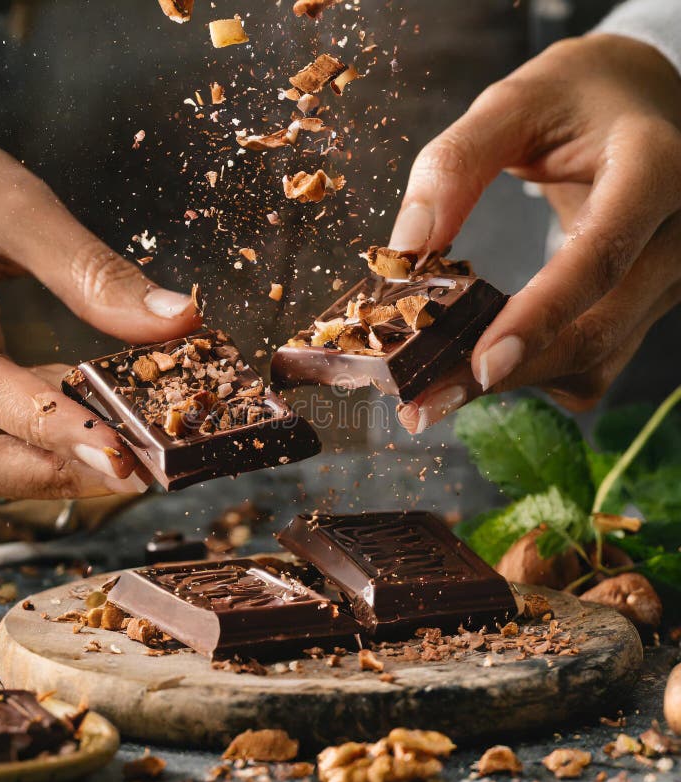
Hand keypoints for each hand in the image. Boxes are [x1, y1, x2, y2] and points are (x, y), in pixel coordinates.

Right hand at [0, 127, 200, 496]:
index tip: (121, 452)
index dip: (50, 425)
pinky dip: (47, 435)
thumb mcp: (10, 206)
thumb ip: (90, 269)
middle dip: (52, 472)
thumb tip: (178, 321)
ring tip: (129, 456)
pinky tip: (99, 420)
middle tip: (134, 474)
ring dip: (53, 464)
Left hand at [391, 34, 680, 433]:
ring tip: (435, 390)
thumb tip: (406, 249)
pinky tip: (486, 362)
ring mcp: (667, 279)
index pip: (600, 256)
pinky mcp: (644, 306)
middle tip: (422, 402)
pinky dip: (537, 375)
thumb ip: (454, 166)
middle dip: (506, 374)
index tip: (478, 366)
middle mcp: (677, 235)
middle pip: (596, 330)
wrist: (635, 104)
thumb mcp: (510, 105)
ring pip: (596, 360)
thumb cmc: (571, 102)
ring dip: (514, 383)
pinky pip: (595, 366)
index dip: (539, 317)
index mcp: (654, 169)